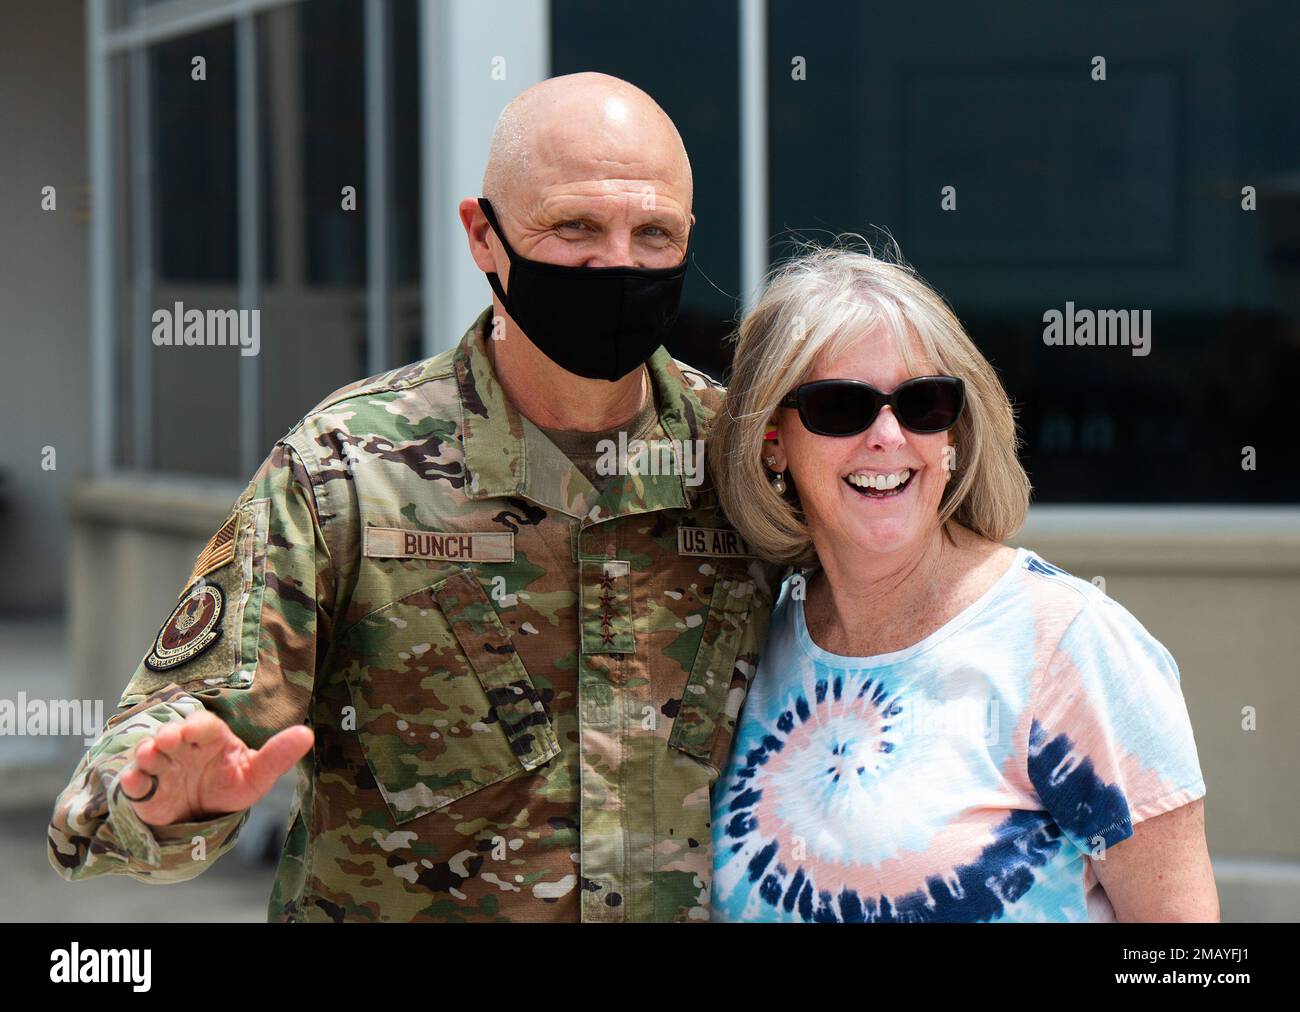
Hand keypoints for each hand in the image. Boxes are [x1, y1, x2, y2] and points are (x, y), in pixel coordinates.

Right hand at [119, 710, 313, 826]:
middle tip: (170, 740)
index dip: (198, 726)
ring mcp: (161, 767)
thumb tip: (308, 734)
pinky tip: (136, 782)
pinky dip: (132, 781)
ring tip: (150, 756)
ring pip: (149, 753)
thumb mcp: (257, 774)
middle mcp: (182, 747)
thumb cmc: (231, 786)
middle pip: (172, 734)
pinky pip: (133, 782)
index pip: (204, 725)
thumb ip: (278, 756)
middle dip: (169, 735)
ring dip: (147, 752)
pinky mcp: (145, 790)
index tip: (194, 731)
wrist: (204, 816)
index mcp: (210, 738)